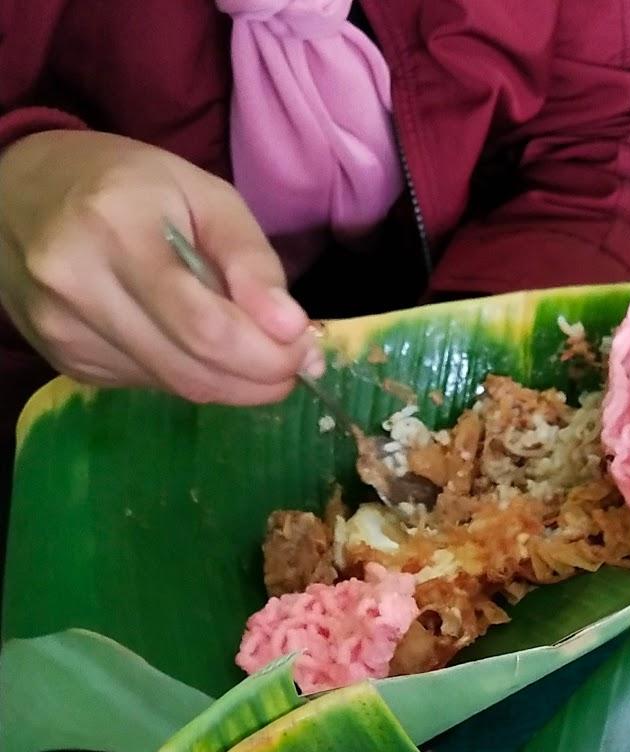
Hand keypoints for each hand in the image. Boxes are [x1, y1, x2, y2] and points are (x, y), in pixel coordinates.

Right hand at [0, 130, 321, 405]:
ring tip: (248, 351)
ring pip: (175, 388)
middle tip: (289, 363)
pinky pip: (149, 386)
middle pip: (192, 372)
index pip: (206, 328)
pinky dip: (188, 374)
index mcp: (115, 228)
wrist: (21, 193)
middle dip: (258, 379)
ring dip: (228, 382)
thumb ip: (252, 260)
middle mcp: (78, 284)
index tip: (301, 350)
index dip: (266, 356)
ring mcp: (64, 330)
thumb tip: (292, 330)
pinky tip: (188, 343)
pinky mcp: (64, 360)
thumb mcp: (202, 194)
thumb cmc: (127, 184)